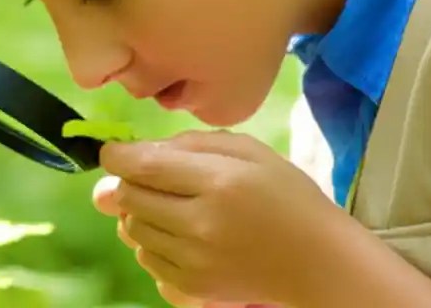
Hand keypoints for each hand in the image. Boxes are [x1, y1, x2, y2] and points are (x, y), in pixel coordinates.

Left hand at [97, 130, 346, 305]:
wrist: (316, 260)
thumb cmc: (285, 195)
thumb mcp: (249, 150)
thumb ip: (186, 144)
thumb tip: (122, 161)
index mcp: (219, 182)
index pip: (144, 166)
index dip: (117, 156)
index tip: (114, 151)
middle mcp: (201, 224)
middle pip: (130, 197)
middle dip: (131, 181)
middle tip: (155, 176)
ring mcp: (194, 260)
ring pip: (132, 228)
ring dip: (141, 212)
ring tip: (176, 205)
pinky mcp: (191, 287)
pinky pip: (145, 258)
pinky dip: (152, 241)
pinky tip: (182, 232)